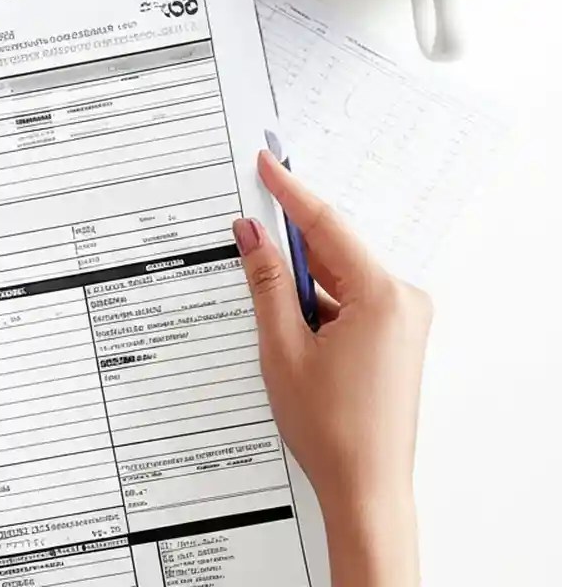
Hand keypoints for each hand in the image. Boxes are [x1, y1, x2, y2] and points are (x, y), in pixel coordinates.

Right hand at [234, 150, 431, 586]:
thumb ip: (267, 283)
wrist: (365, 486)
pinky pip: (350, 303)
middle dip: (289, 250)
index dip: (290, 193)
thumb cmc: (331, 427)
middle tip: (247, 236)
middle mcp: (402, 300)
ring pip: (338, 280)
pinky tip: (295, 338)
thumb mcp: (284, 348)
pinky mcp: (396, 337)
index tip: (267, 165)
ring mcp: (404, 320)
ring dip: (302, 289)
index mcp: (382, 295)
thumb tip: (251, 236)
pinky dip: (318, 308)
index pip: (327, 226)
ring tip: (279, 335)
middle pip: (333, 252)